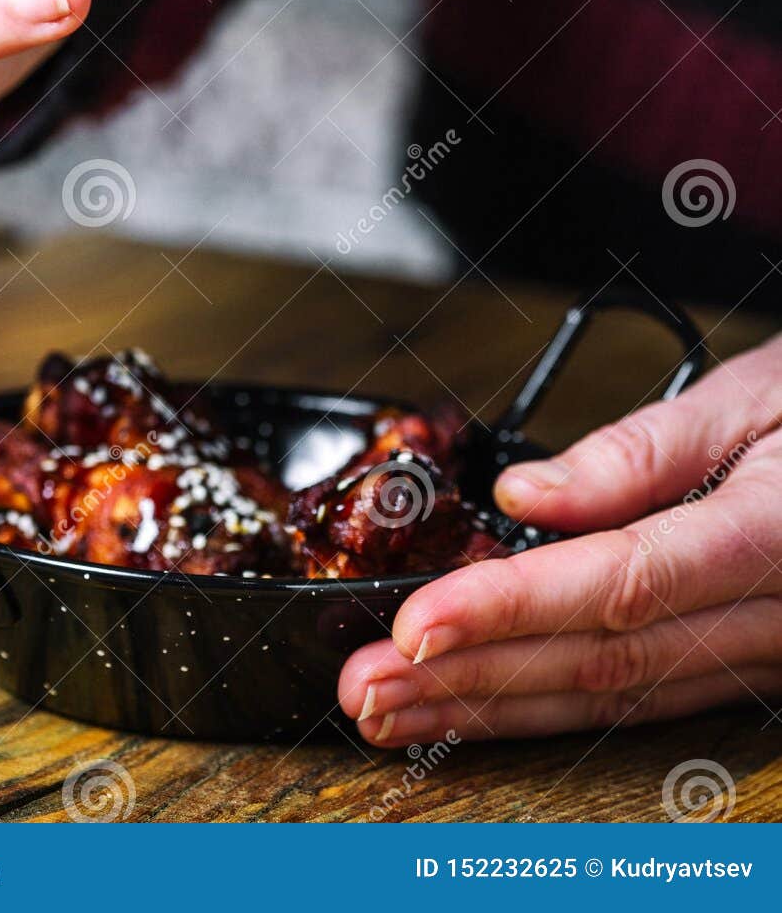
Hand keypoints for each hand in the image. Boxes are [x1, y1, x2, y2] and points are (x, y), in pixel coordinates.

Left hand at [339, 338, 781, 742]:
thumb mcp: (759, 396)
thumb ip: (642, 450)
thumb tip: (526, 494)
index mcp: (774, 536)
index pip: (621, 584)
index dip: (511, 609)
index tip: (418, 620)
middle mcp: (771, 618)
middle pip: (601, 661)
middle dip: (472, 679)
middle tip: (365, 685)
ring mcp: (762, 656)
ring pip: (613, 700)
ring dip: (492, 709)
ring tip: (392, 708)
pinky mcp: (746, 667)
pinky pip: (641, 700)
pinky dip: (549, 708)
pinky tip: (476, 706)